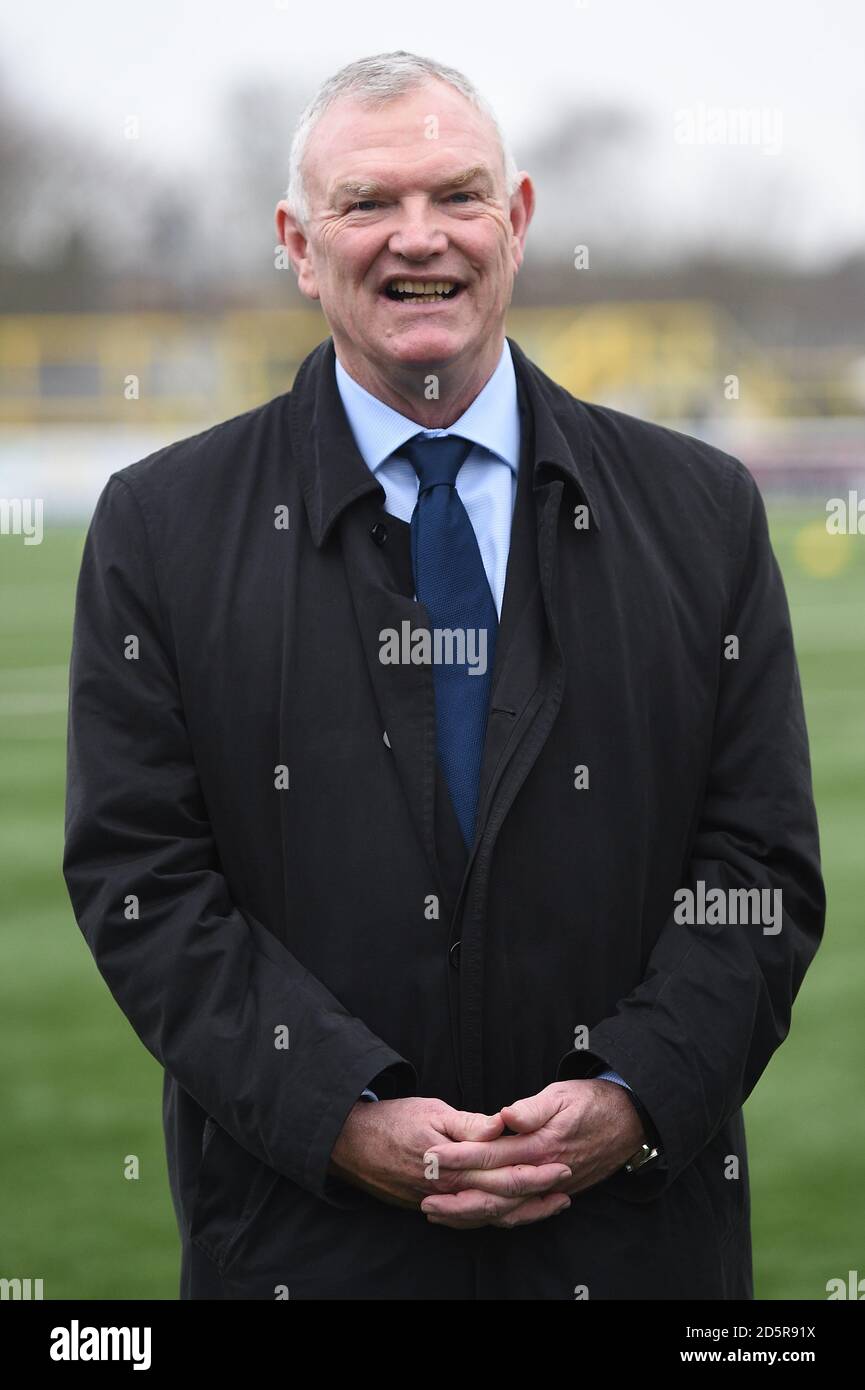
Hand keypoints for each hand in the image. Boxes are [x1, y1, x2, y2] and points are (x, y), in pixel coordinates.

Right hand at [328, 1096, 572, 1222]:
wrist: (350, 1143)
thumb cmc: (392, 1120)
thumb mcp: (431, 1110)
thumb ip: (468, 1123)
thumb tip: (501, 1126)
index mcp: (453, 1163)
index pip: (503, 1173)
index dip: (535, 1172)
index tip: (562, 1166)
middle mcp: (449, 1189)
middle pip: (501, 1199)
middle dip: (537, 1195)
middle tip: (567, 1188)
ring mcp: (440, 1202)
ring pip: (487, 1215)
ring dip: (521, 1212)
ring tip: (549, 1206)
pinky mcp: (431, 1206)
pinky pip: (469, 1219)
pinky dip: (493, 1218)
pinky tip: (509, 1213)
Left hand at [419, 1080, 646, 1226]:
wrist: (630, 1121)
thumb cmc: (592, 1102)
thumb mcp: (563, 1094)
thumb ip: (534, 1108)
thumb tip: (507, 1116)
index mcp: (541, 1145)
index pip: (492, 1154)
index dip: (461, 1156)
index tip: (432, 1156)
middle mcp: (544, 1172)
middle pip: (494, 1191)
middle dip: (457, 1195)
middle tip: (425, 1197)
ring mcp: (551, 1187)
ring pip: (506, 1210)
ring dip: (471, 1213)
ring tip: (439, 1214)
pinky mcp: (555, 1193)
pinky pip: (522, 1213)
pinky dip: (497, 1218)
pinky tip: (476, 1218)